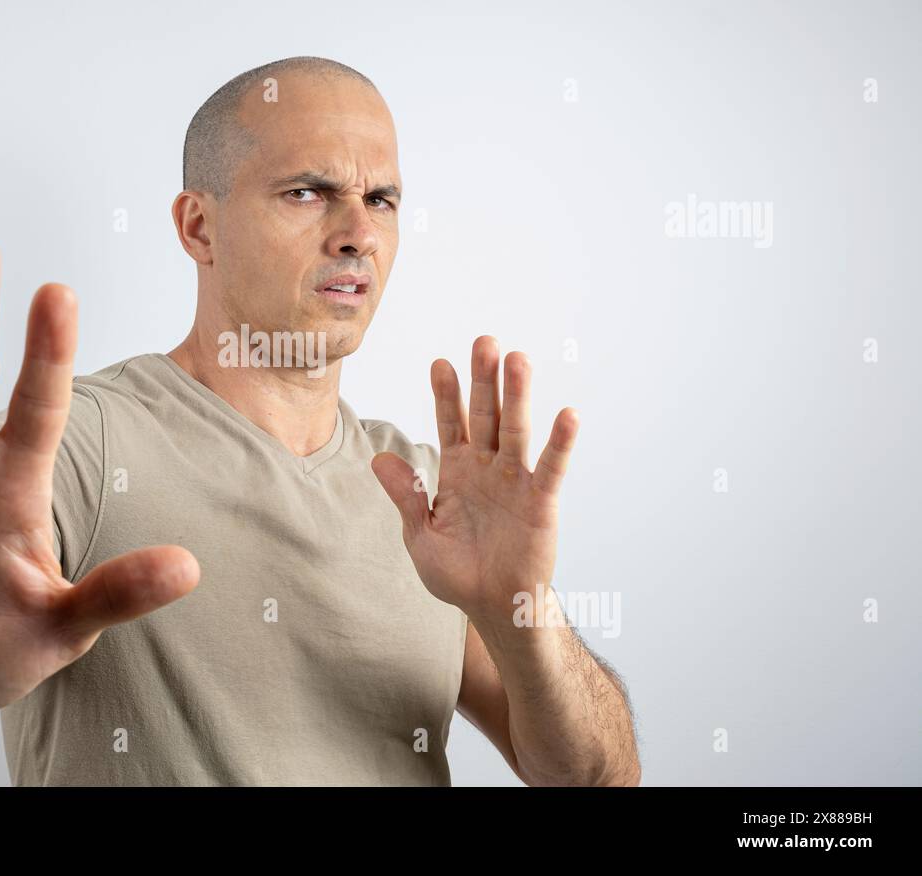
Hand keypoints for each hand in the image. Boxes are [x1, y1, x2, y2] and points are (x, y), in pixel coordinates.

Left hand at [372, 336, 577, 626]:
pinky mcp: (541, 502)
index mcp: (456, 470)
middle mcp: (487, 467)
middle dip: (483, 379)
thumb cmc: (457, 572)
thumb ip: (407, 497)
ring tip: (518, 360)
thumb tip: (379, 459)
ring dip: (518, 396)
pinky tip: (568, 415)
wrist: (493, 606)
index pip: (449, 423)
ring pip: (516, 430)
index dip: (445, 395)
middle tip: (484, 341)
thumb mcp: (421, 536)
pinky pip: (551, 468)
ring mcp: (516, 480)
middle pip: (485, 415)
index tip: (439, 363)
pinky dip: (561, 443)